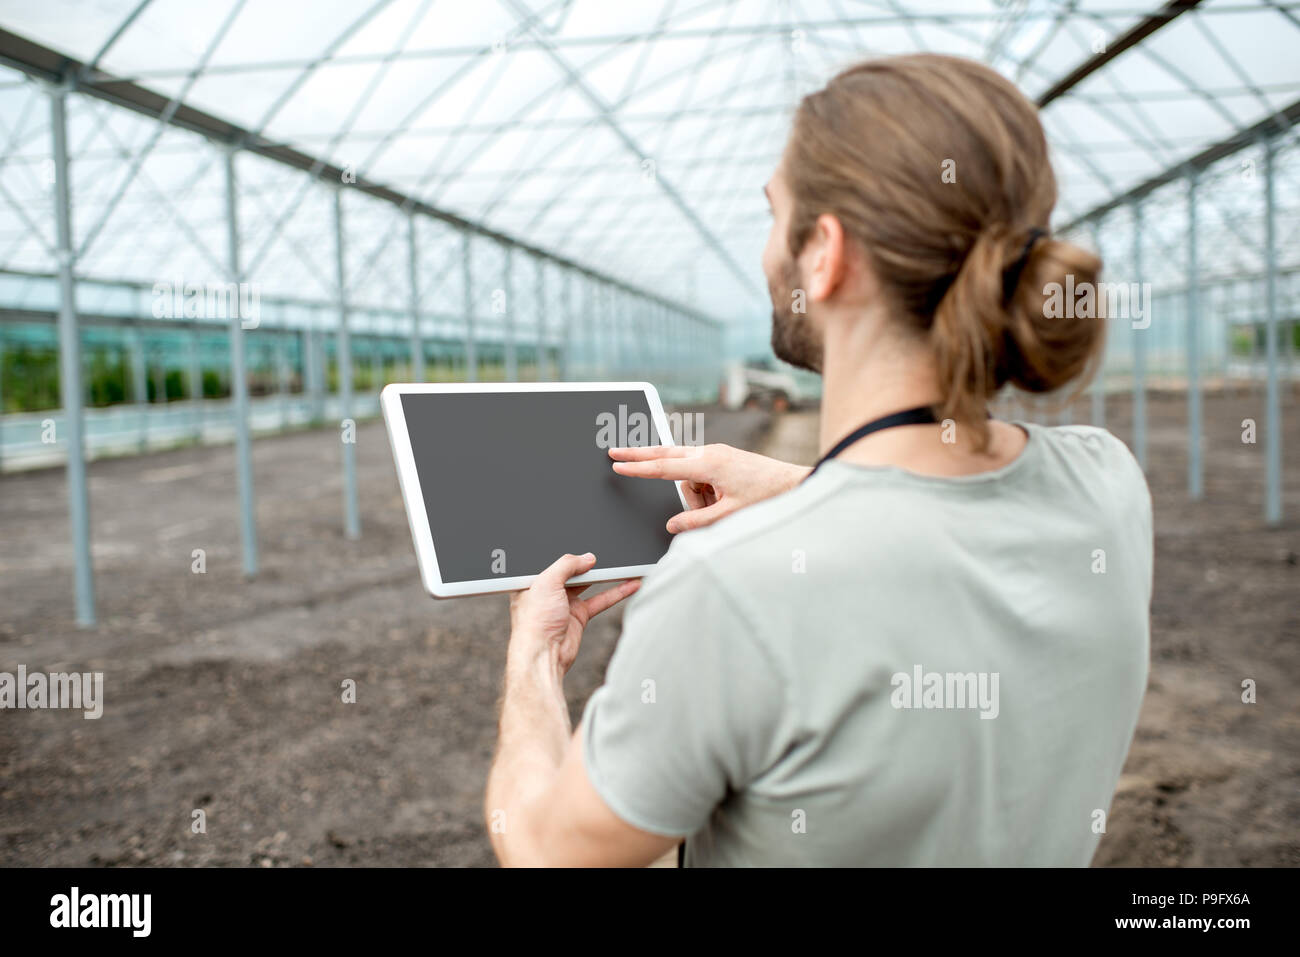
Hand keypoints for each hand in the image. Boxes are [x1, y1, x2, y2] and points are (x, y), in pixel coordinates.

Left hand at [508, 553, 640, 678]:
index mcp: (532, 581)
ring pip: (589, 585)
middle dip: (589, 565)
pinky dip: (615, 593)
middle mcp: (547, 592)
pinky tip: (629, 585)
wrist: (543, 655)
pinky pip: (600, 600)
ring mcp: (564, 604)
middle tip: (606, 556)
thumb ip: (567, 565)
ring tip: (623, 566)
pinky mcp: (579, 616)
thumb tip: (586, 558)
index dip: (568, 556)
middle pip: (573, 572)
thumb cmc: (534, 623)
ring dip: (606, 577)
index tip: (585, 550)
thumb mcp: (547, 582)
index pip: (553, 561)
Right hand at [609, 444, 810, 532]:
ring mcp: (717, 454)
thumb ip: (697, 522)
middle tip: (613, 451)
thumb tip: (672, 527)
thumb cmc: (767, 497)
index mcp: (709, 463)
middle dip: (640, 455)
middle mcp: (710, 453)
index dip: (637, 468)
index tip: (617, 464)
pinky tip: (723, 502)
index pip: (664, 467)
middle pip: (666, 454)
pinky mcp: (723, 459)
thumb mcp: (730, 515)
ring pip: (687, 473)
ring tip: (721, 510)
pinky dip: (704, 490)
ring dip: (694, 495)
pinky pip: (701, 475)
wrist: (795, 483)